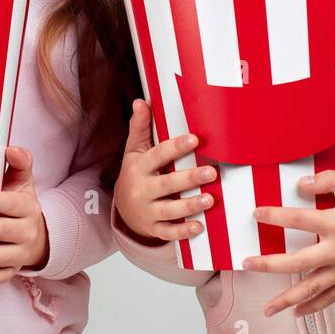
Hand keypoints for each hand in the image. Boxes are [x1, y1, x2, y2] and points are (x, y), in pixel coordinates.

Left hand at [0, 145, 47, 284]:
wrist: (37, 235)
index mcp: (27, 207)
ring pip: (5, 256)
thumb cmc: (19, 206)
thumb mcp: (23, 183)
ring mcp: (20, 252)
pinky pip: (4, 276)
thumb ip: (20, 163)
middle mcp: (27, 231)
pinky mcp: (13, 268)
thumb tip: (11, 148)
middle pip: (7, 231)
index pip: (12, 204)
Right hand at [112, 99, 216, 243]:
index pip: (158, 155)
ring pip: (170, 210)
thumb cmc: (134, 174)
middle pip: (166, 184)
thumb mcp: (133, 151)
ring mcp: (147, 211)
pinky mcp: (154, 228)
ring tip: (210, 200)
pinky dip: (183, 231)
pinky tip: (199, 227)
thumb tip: (141, 101)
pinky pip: (168, 232)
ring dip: (190, 206)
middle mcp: (141, 189)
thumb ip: (139, 127)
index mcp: (138, 167)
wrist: (123, 211)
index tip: (194, 139)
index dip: (176, 147)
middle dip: (189, 179)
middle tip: (211, 172)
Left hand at [245, 170, 334, 317]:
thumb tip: (302, 185)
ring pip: (312, 288)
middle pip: (298, 262)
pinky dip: (314, 306)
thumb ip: (329, 180)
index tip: (256, 214)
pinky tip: (296, 312)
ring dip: (287, 299)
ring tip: (267, 309)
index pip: (299, 220)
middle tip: (246, 264)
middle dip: (269, 264)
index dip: (275, 216)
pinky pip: (331, 297)